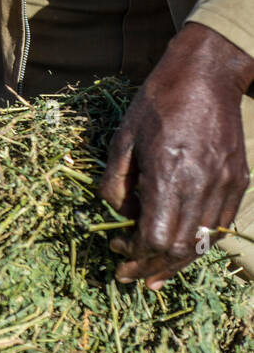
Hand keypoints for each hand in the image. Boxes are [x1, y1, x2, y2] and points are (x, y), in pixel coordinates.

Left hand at [100, 22, 253, 288]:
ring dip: (176, 263)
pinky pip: (219, 225)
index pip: (156, 237)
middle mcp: (202, 186)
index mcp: (169, 175)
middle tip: (129, 275)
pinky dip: (200, 243)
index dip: (134, 253)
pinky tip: (180, 248)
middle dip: (151, 267)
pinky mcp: (239, 181)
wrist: (206, 77)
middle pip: (180, 248)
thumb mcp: (121, 140)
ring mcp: (225, 185)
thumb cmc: (157, 104)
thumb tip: (119, 215)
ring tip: (153, 274)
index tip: (115, 249)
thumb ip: (115, 183)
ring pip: (204, 242)